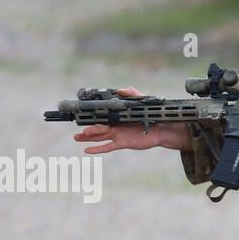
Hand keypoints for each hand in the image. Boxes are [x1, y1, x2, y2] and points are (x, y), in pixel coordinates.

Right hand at [73, 88, 188, 152]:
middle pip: (97, 126)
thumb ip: (131, 94)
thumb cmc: (151, 114)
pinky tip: (87, 150)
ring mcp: (118, 134)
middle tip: (76, 129)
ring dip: (88, 137)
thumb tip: (121, 89)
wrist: (162, 129)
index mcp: (117, 114)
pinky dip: (98, 148)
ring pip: (99, 136)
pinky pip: (108, 146)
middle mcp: (115, 124)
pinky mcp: (122, 142)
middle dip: (86, 128)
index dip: (91, 114)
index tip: (81, 113)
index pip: (101, 114)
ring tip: (76, 137)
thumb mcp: (141, 101)